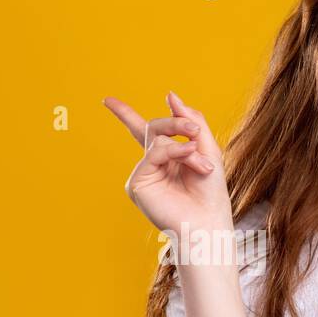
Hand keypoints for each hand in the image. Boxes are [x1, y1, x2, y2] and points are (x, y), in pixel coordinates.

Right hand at [105, 91, 233, 239]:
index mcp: (167, 157)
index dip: (124, 114)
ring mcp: (143, 173)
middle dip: (176, 123)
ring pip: (159, 140)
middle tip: (194, 131)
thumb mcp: (207, 148)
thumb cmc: (210, 191)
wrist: (208, 221)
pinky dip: (175, 152)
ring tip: (202, 165)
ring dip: (186, 148)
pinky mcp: (137, 183)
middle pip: (155, 127)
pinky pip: (154, 153)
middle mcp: (153, 164)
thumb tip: (170, 95)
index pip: (144, 131)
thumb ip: (191, 120)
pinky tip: (191, 162)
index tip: (107, 100)